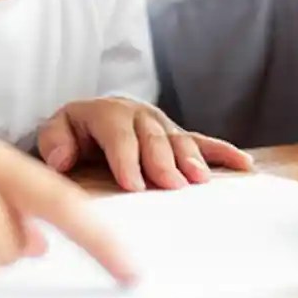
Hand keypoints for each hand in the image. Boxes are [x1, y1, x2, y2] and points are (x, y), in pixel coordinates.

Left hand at [37, 97, 253, 190]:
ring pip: (179, 140)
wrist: (91, 120)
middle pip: (153, 138)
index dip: (126, 158)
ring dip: (191, 159)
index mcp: (107, 113)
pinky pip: (202, 142)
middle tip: (172, 185)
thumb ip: (54, 141)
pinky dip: (223, 152)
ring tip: (200, 181)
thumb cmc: (73, 132)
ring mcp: (161, 125)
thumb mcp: (55, 131)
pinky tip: (243, 164)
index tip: (134, 184)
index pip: (118, 135)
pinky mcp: (177, 136)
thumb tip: (61, 158)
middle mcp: (138, 115)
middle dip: (163, 161)